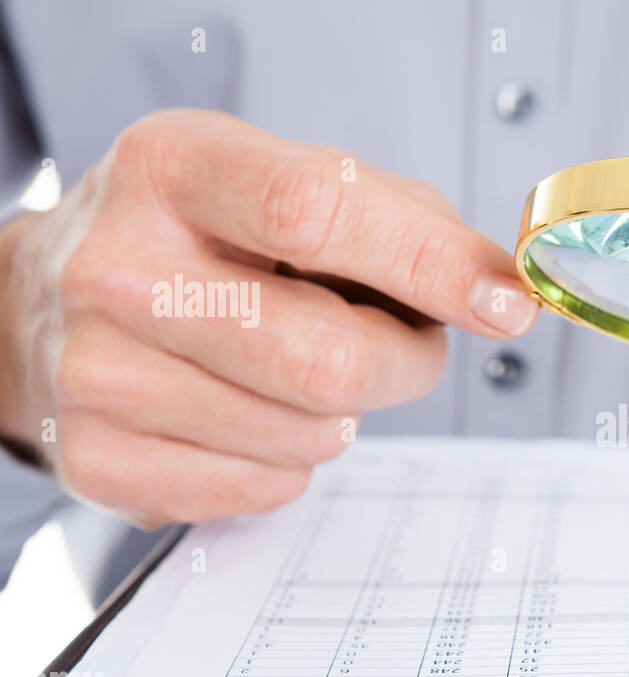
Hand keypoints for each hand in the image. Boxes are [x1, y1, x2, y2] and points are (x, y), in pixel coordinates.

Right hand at [0, 108, 536, 525]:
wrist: (53, 301)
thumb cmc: (204, 239)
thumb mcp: (284, 183)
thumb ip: (401, 222)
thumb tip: (501, 292)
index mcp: (175, 169)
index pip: (316, 212)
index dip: (429, 263)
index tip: (507, 302)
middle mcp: (118, 270)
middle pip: (329, 360)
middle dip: (404, 363)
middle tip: (400, 343)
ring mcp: (98, 375)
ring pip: (311, 437)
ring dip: (344, 412)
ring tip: (293, 364)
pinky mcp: (102, 463)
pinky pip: (269, 488)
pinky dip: (290, 457)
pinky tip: (245, 409)